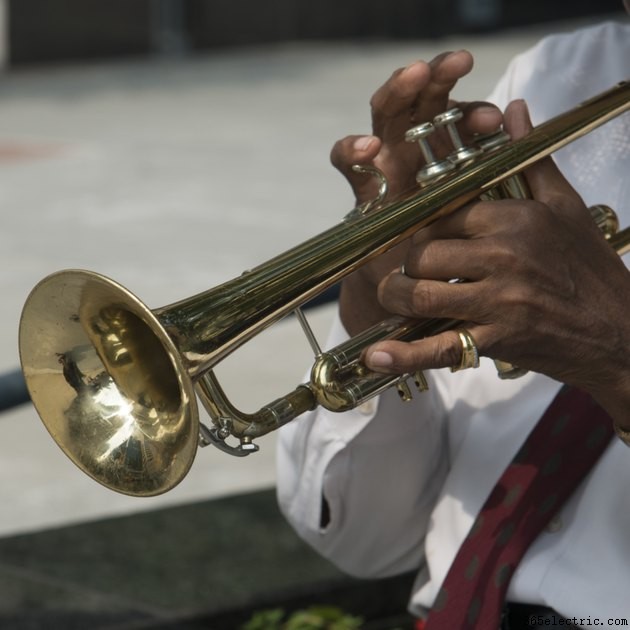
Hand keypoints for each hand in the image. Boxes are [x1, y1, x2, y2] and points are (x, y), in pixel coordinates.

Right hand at [332, 50, 502, 334]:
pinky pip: (347, 163)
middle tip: (457, 62)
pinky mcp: (361, 194)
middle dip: (437, 78)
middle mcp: (418, 158)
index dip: (473, 110)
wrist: (414, 302)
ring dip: (399, 92)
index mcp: (451, 160)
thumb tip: (517, 112)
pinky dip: (352, 150)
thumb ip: (502, 169)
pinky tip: (368, 149)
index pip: (459, 118)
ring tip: (416, 74)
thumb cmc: (455, 260)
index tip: (493, 122)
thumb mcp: (484, 217)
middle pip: (422, 105)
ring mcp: (386, 171)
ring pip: (386, 117)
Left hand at [364, 100, 629, 422]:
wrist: (622, 331)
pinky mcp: (498, 340)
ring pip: (422, 294)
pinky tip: (377, 356)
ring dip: (397, 298)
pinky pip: (441, 347)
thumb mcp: (564, 205)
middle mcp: (506, 255)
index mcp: (517, 217)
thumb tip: (514, 107)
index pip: (444, 214)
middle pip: (425, 253)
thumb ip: (530, 158)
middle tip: (410, 272)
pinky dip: (406, 354)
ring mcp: (501, 300)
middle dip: (408, 264)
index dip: (425, 227)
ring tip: (396, 297)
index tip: (421, 238)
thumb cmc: (589, 266)